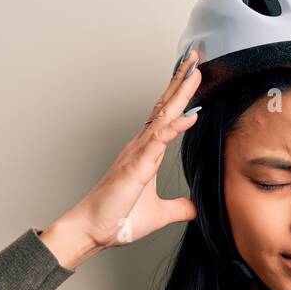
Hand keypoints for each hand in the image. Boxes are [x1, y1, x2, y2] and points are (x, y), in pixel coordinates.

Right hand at [45, 48, 203, 266]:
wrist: (94, 231)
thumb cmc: (118, 220)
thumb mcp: (159, 214)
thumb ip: (179, 208)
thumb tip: (196, 208)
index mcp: (146, 154)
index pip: (166, 118)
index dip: (180, 96)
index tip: (193, 77)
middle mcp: (141, 147)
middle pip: (165, 107)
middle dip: (181, 82)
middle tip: (195, 59)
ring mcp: (137, 154)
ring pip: (162, 116)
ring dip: (179, 93)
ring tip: (194, 71)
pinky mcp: (136, 166)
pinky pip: (159, 141)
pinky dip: (175, 127)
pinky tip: (190, 115)